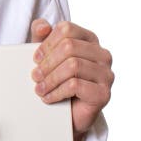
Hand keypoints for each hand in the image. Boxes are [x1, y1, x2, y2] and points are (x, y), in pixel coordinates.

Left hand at [29, 19, 113, 140]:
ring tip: (39, 88)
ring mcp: (106, 74)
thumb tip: (42, 26)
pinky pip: (76, 85)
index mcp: (89, 40)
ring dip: (50, 79)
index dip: (47, 43)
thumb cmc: (58, 79)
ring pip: (73, 65)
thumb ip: (40, 35)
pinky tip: (48, 97)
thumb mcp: (46, 54)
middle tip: (35, 76)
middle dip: (47, 63)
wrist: (69, 113)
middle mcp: (102, 55)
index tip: (35, 58)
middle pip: (69, 47)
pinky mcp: (103, 93)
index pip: (67, 29)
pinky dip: (57, 91)